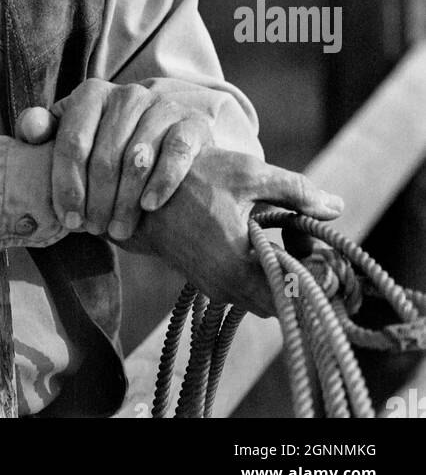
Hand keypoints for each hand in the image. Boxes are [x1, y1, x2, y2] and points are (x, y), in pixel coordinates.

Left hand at [16, 79, 212, 241]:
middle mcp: (127, 94)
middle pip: (105, 157)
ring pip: (137, 160)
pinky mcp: (192, 124)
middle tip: (94, 230)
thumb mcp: (75, 134)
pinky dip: (162, 183)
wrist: (167, 138)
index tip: (68, 218)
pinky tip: (150, 206)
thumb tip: (30, 128)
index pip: (72, 142)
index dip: (67, 184)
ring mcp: (162, 107)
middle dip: (96, 200)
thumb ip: (47, 134)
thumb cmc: (108, 143)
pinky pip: (175, 155)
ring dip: (125, 202)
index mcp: (91, 94)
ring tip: (118, 228)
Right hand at [116, 147, 344, 315]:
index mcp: (238, 267)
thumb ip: (296, 190)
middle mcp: (225, 287)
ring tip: (285, 229)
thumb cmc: (193, 176)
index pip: (296, 293)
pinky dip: (262, 269)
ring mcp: (213, 287)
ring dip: (282, 271)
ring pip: (265, 296)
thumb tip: (336, 206)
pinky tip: (261, 233)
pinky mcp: (205, 280)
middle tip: (305, 234)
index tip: (324, 246)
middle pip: (284, 300)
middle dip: (302, 273)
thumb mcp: (248, 173)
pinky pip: (246, 288)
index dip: (319, 274)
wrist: (138, 184)